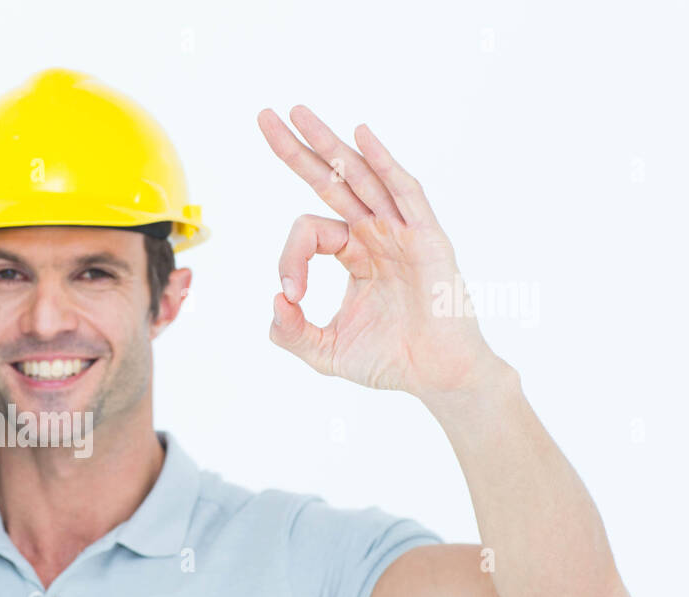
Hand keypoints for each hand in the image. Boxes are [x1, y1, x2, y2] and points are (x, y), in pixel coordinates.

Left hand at [256, 105, 497, 400]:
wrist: (437, 377)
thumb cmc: (390, 360)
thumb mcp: (324, 351)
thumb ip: (290, 332)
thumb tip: (275, 301)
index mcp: (354, 253)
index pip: (308, 231)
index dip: (289, 258)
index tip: (291, 294)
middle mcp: (375, 234)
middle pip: (331, 180)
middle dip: (297, 150)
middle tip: (266, 117)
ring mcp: (401, 231)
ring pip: (361, 177)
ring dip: (329, 144)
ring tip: (298, 112)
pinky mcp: (426, 238)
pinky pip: (403, 192)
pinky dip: (383, 163)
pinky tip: (361, 136)